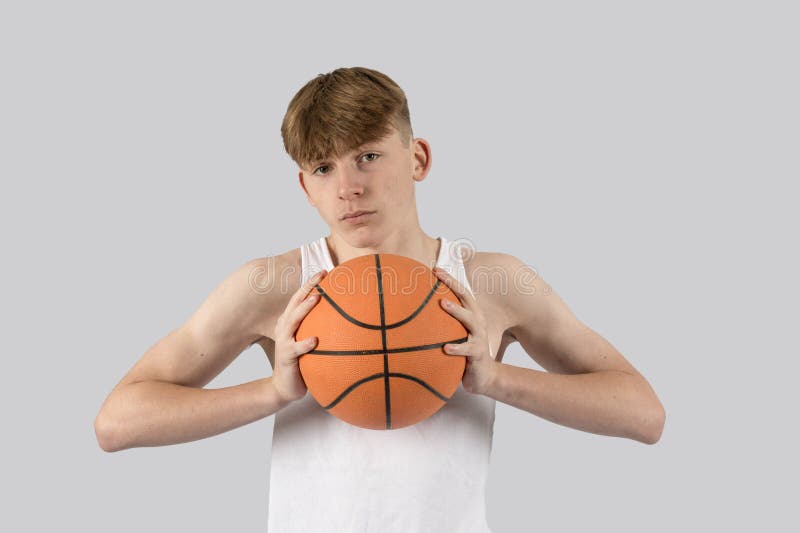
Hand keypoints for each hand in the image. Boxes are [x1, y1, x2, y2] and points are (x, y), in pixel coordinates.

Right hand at [272, 269, 326, 403]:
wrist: (284, 387)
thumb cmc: (301, 362)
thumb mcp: (309, 342)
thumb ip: (320, 328)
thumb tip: (345, 318)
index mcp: (289, 322)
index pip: (299, 298)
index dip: (310, 284)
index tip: (325, 272)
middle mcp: (284, 328)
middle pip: (295, 303)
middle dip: (308, 288)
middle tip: (321, 276)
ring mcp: (284, 342)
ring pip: (293, 321)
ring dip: (304, 309)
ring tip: (316, 298)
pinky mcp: (286, 357)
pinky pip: (296, 349)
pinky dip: (305, 343)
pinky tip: (315, 340)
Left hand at [434, 267, 497, 395]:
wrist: (484, 376)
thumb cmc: (465, 352)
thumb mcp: (456, 334)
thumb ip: (443, 323)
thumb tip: (416, 312)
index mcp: (473, 316)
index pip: (463, 293)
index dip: (451, 280)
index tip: (436, 269)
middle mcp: (478, 324)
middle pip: (468, 301)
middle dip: (454, 287)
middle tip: (439, 279)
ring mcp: (479, 338)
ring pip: (470, 322)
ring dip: (457, 311)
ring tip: (443, 304)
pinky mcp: (478, 354)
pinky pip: (468, 350)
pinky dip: (457, 348)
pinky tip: (445, 347)